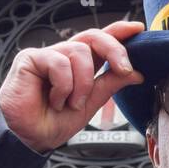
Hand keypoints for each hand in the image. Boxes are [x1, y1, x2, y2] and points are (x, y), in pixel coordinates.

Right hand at [0, 21, 145, 153]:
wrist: (31, 138)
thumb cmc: (54, 121)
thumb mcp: (90, 103)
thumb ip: (110, 84)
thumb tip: (136, 73)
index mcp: (79, 64)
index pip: (99, 41)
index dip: (118, 31)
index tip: (138, 29)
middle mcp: (64, 56)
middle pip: (93, 37)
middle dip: (114, 50)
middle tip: (124, 69)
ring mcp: (46, 55)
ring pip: (79, 53)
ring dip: (82, 84)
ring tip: (71, 103)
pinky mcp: (30, 59)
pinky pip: (59, 63)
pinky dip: (63, 86)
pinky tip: (55, 100)